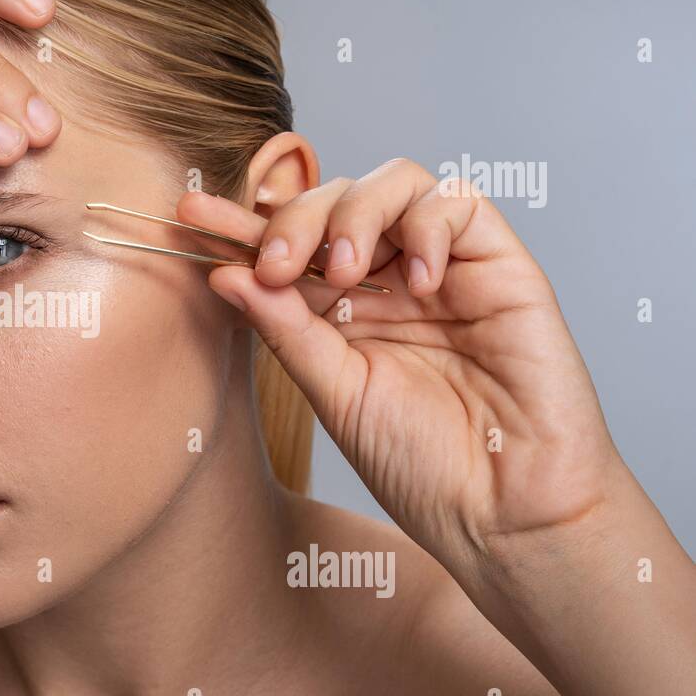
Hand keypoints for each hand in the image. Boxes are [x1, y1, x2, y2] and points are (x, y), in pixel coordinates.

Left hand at [181, 158, 624, 576]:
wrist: (506, 511)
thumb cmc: (425, 465)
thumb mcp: (336, 394)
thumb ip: (287, 330)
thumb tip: (224, 274)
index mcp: (342, 312)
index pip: (286, 249)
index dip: (241, 227)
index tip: (191, 216)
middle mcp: (388, 282)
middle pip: (333, 202)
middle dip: (293, 219)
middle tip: (274, 263)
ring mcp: (442, 269)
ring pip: (393, 184)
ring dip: (353, 214)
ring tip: (341, 271)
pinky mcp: (501, 266)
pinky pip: (460, 204)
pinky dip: (426, 227)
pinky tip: (416, 280)